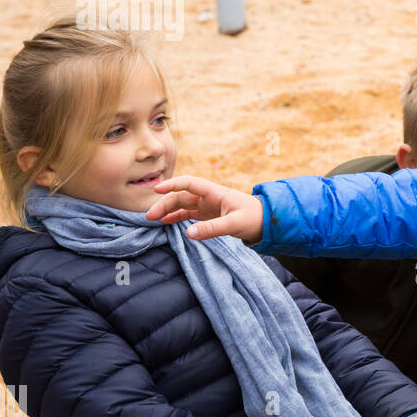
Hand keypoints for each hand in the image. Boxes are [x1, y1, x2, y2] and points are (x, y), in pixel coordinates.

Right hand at [145, 175, 264, 244]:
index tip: (157, 189)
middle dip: (165, 203)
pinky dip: (176, 216)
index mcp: (215, 192)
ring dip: (167, 209)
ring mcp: (207, 205)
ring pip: (182, 204)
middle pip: (181, 195)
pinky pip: (188, 213)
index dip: (173, 184)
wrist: (266, 222)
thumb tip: (188, 234)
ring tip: (152, 218)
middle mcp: (208, 196)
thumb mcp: (234, 224)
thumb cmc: (253, 218)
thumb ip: (212, 229)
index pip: (190, 183)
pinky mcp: (208, 215)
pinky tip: (165, 222)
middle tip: (149, 216)